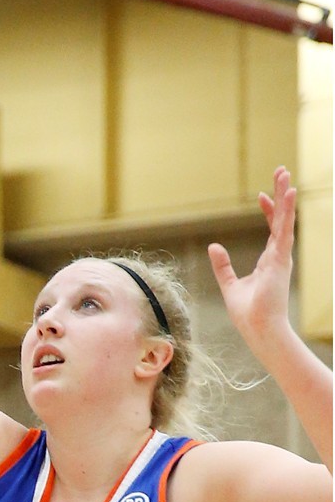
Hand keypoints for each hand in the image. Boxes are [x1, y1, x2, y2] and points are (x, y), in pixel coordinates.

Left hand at [210, 166, 295, 345]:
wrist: (258, 329)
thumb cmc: (248, 312)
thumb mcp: (229, 284)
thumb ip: (222, 265)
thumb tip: (213, 246)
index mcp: (268, 260)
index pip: (271, 229)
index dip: (268, 210)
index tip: (261, 194)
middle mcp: (278, 255)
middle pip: (280, 219)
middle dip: (281, 195)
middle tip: (282, 172)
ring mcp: (281, 257)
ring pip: (284, 220)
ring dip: (284, 197)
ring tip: (285, 174)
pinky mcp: (280, 260)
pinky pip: (283, 231)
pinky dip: (285, 212)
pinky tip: (287, 194)